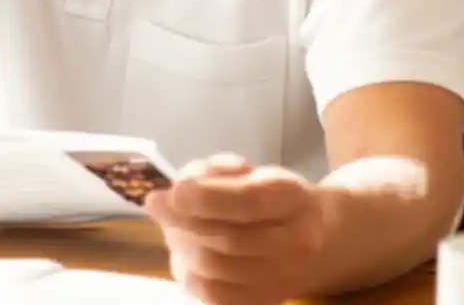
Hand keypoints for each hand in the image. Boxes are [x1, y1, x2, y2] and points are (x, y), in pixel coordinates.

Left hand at [146, 154, 325, 304]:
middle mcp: (299, 242)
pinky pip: (213, 294)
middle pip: (229, 239)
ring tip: (171, 226)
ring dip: (182, 244)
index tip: (174, 190)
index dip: (208, 198)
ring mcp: (283, 278)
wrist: (307, 236)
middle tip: (156, 202)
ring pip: (216, 268)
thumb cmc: (267, 196)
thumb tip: (175, 191)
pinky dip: (189, 271)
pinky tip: (184, 252)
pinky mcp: (263, 301)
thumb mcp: (248, 172)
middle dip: (184, 221)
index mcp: (296, 198)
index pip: (249, 202)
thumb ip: (214, 175)